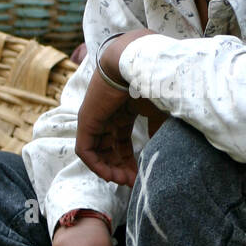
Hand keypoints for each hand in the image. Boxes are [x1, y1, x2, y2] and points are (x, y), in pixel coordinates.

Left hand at [75, 30, 165, 185]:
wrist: (135, 63)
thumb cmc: (151, 82)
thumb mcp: (159, 111)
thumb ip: (158, 129)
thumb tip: (160, 148)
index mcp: (124, 111)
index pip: (122, 142)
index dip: (131, 160)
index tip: (141, 174)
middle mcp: (107, 116)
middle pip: (110, 149)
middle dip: (121, 168)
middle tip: (134, 182)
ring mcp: (95, 118)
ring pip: (97, 152)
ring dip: (110, 170)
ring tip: (125, 182)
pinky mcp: (86, 121)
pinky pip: (85, 150)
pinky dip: (96, 165)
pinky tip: (111, 175)